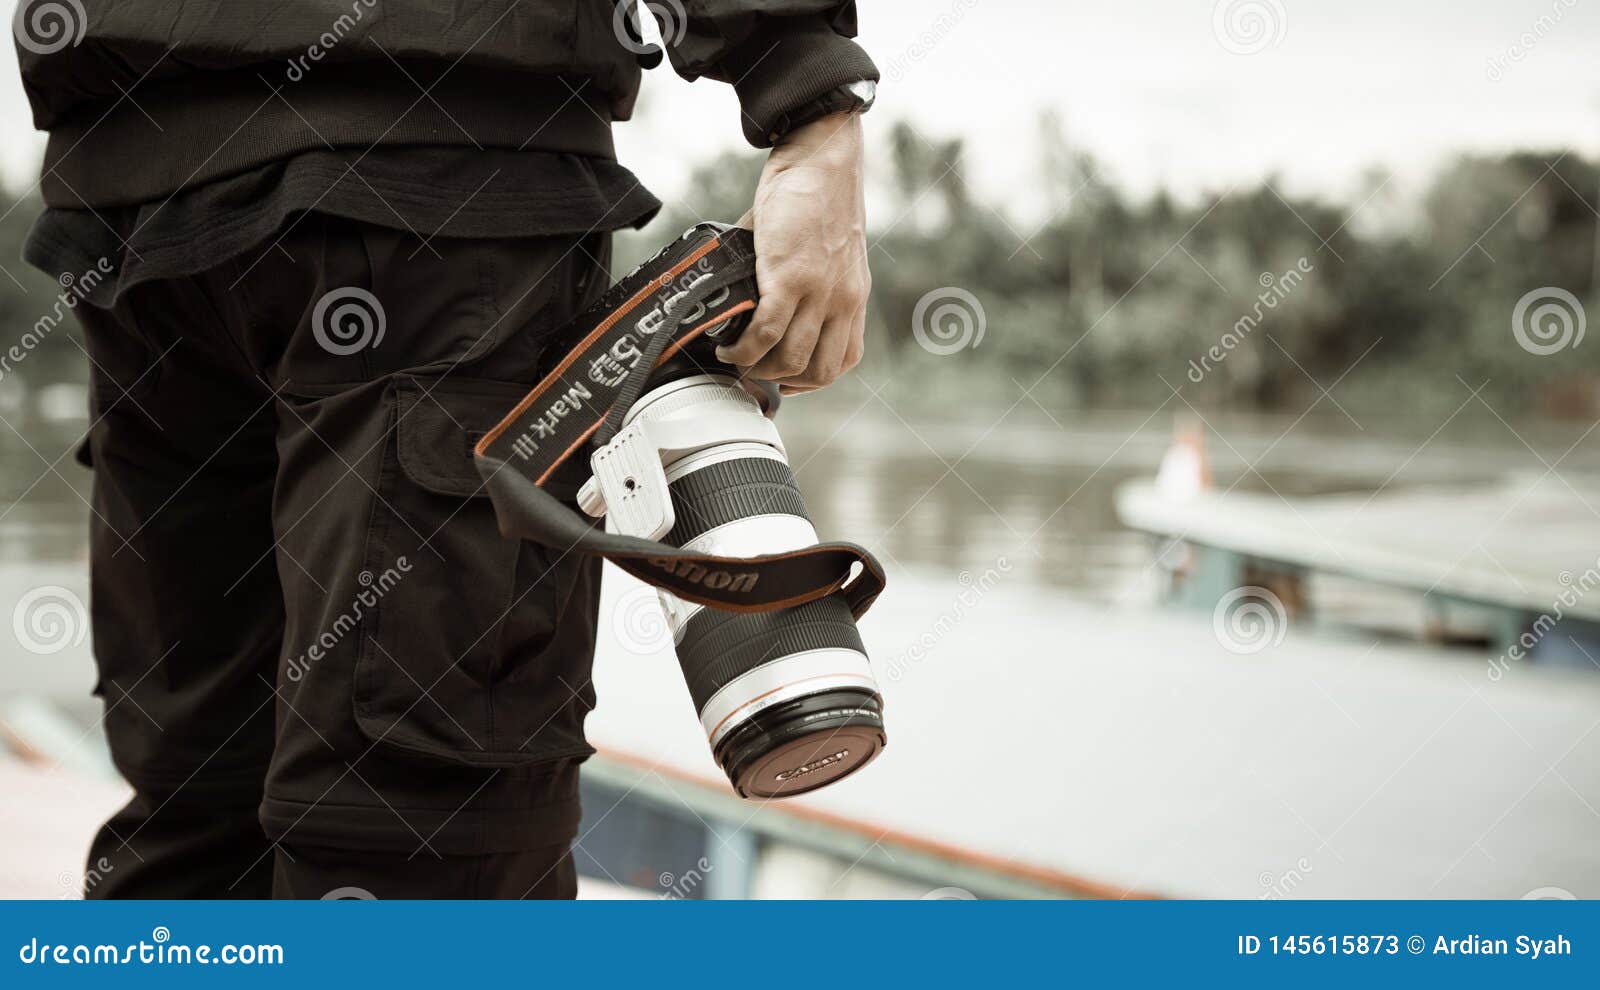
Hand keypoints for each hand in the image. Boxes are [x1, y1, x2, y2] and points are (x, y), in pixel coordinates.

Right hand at [717, 112, 869, 394]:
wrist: (821, 158)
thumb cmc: (816, 198)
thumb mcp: (825, 252)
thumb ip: (801, 282)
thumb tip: (756, 298)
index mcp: (852, 298)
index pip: (841, 362)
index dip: (810, 381)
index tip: (782, 379)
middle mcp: (842, 301)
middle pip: (818, 373)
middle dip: (781, 382)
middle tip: (751, 369)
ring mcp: (819, 292)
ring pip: (790, 360)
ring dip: (756, 368)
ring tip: (733, 356)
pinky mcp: (791, 277)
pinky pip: (766, 332)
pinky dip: (743, 347)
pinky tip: (727, 343)